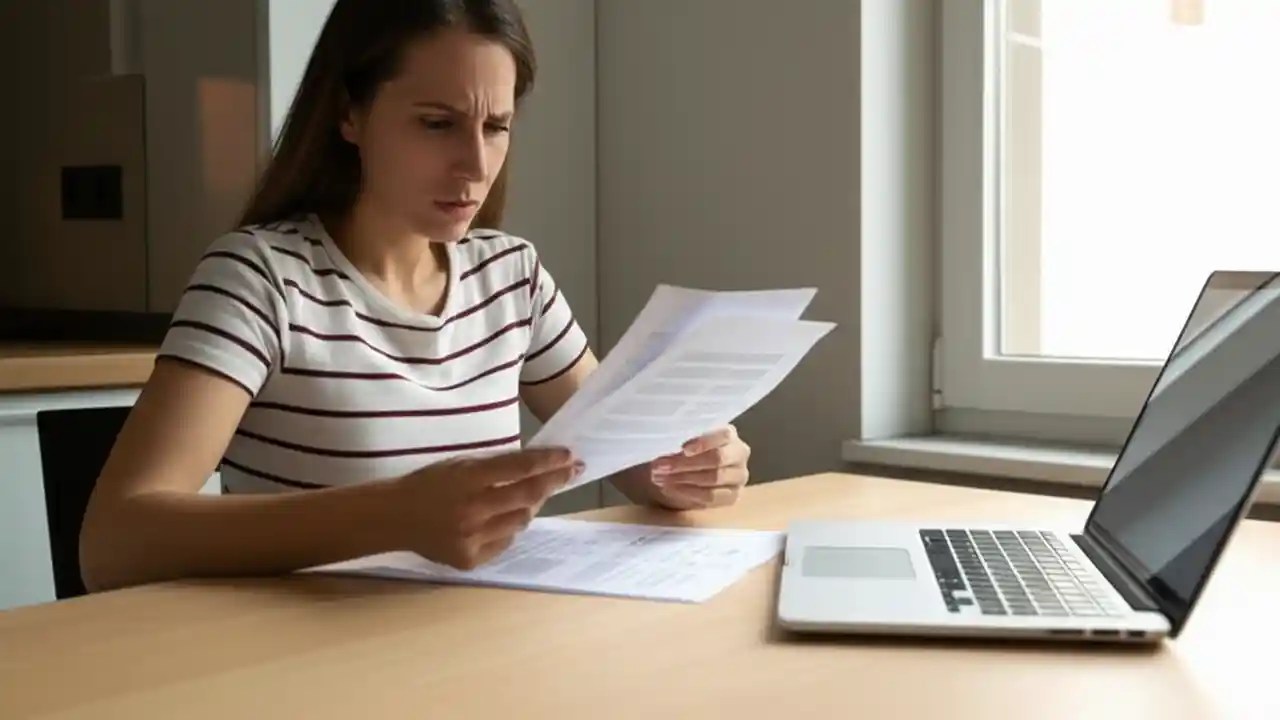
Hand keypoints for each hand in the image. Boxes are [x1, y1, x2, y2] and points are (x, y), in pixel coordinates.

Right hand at [391, 447, 581, 568]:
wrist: (393, 518)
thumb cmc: (428, 484)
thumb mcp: (459, 465)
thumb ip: (495, 466)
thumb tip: (537, 464)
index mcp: (467, 479)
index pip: (519, 468)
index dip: (548, 461)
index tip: (569, 455)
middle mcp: (472, 511)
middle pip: (528, 497)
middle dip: (555, 482)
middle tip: (573, 471)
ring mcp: (472, 539)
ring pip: (521, 522)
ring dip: (532, 506)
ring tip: (534, 494)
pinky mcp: (470, 560)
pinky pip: (505, 542)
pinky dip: (510, 528)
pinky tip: (503, 518)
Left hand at [645, 425, 750, 510]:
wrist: (680, 475)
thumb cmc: (682, 453)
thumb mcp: (680, 442)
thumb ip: (680, 439)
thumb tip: (668, 441)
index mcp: (729, 433)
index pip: (723, 435)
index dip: (704, 442)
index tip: (683, 448)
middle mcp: (739, 453)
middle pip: (718, 458)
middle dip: (685, 463)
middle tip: (660, 466)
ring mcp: (739, 476)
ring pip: (714, 478)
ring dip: (683, 478)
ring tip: (659, 478)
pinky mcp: (732, 496)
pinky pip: (711, 497)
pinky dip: (687, 492)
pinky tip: (670, 489)